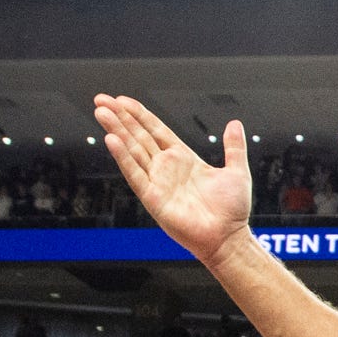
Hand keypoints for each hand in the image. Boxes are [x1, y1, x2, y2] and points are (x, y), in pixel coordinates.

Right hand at [93, 97, 253, 261]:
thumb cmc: (232, 211)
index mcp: (183, 159)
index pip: (155, 130)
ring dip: (116, 130)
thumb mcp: (236, 171)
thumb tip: (235, 124)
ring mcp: (158, 182)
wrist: (228, 237)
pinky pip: (135, 174)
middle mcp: (167, 168)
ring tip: (101, 112)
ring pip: (132, 150)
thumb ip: (234, 147)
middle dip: (120, 117)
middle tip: (101, 99)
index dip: (139, 114)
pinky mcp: (153, 198)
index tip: (122, 100)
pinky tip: (112, 140)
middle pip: (138, 136)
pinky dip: (123, 157)